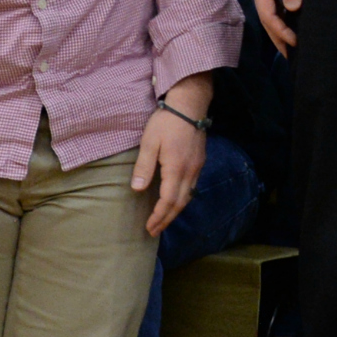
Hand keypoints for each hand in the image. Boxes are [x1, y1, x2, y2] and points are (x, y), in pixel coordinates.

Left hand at [133, 81, 211, 236]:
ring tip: (164, 220)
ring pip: (188, 197)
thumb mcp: (149, 142)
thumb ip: (144, 167)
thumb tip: (137, 190)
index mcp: (176, 169)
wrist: (190, 105)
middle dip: (167, 219)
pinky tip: (176, 200)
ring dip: (176, 211)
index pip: (168, 200)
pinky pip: (192, 187)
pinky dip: (183, 199)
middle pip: (180, 203)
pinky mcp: (199, 161)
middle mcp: (190, 172)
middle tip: (154, 231)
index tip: (149, 227)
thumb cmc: (166, 122)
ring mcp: (197, 167)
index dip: (159, 216)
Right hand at [247, 0, 302, 53]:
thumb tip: (293, 9)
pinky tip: (288, 18)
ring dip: (278, 26)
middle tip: (290, 54)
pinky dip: (279, 13)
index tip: (295, 43)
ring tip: (289, 43)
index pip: (268, 15)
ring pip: (268, 9)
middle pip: (266, 17)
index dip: (281, 31)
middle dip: (277, 36)